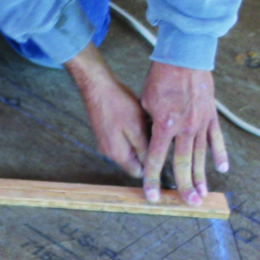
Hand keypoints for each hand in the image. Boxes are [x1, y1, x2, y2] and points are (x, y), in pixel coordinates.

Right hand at [65, 44, 147, 179]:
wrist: (97, 86)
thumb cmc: (117, 104)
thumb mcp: (137, 127)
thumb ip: (144, 149)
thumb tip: (152, 165)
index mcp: (118, 154)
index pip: (139, 172)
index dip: (152, 164)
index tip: (161, 150)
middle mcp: (109, 152)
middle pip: (134, 160)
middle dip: (146, 148)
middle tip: (155, 131)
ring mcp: (106, 143)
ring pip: (130, 149)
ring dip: (140, 139)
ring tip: (146, 121)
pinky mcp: (105, 133)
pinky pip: (123, 139)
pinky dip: (132, 132)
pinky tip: (137, 117)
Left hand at [138, 62, 228, 205]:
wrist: (184, 58)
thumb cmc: (160, 78)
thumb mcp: (146, 102)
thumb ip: (150, 124)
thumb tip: (152, 140)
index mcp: (165, 126)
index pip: (156, 159)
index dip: (153, 179)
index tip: (153, 195)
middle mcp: (185, 129)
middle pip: (183, 164)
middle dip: (184, 186)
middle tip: (188, 204)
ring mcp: (201, 123)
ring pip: (201, 156)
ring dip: (202, 176)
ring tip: (203, 194)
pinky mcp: (211, 116)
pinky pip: (216, 139)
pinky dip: (220, 154)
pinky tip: (222, 168)